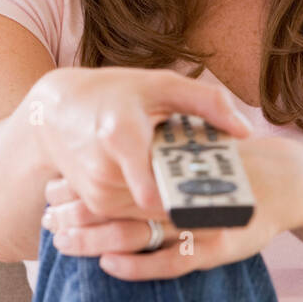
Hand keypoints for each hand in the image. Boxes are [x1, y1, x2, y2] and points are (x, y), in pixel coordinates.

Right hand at [30, 65, 256, 228]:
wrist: (56, 111)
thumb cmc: (118, 94)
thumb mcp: (163, 85)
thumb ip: (208, 102)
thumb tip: (245, 132)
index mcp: (121, 135)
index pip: (154, 190)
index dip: (191, 202)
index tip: (225, 204)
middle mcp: (104, 170)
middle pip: (163, 203)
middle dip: (198, 204)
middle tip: (236, 203)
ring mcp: (96, 192)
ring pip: (152, 214)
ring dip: (179, 207)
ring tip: (210, 196)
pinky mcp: (94, 204)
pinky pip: (136, 216)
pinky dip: (159, 208)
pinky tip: (177, 194)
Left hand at [41, 134, 302, 279]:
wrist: (287, 181)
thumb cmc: (233, 165)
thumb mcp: (195, 144)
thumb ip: (159, 149)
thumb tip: (106, 147)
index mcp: (172, 165)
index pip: (115, 176)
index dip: (82, 184)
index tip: (52, 188)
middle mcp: (181, 193)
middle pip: (118, 206)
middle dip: (78, 215)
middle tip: (47, 219)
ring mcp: (198, 224)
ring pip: (136, 236)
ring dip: (95, 241)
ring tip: (63, 243)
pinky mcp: (214, 249)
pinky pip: (170, 263)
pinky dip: (138, 267)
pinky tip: (109, 267)